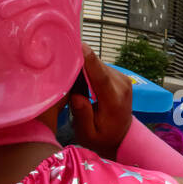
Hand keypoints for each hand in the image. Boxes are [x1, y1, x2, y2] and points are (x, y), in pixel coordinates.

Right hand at [69, 44, 132, 159]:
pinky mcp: (119, 76)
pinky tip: (79, 77)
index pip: (101, 77)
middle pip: (97, 67)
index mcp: (114, 101)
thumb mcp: (88, 134)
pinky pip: (100, 67)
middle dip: (79, 62)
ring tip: (69, 74)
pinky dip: (88, 69)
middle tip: (60, 62)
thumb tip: (77, 96)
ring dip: (83, 67)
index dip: (89, 60)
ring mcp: (122, 79)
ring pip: (97, 65)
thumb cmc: (101, 137)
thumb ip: (83, 116)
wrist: (121, 136)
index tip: (78, 46)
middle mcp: (121, 86)